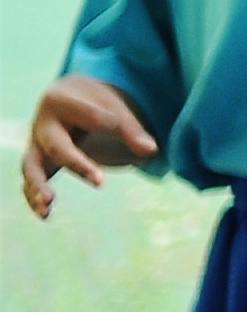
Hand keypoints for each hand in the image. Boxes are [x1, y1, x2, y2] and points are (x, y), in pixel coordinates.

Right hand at [23, 76, 156, 216]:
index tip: (128, 135)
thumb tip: (151, 150)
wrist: (68, 96)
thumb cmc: (95, 102)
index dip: (109, 124)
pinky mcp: (36, 162)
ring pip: (32, 167)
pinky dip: (33, 198)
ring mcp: (36, 146)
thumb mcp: (112, 108)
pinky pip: (29, 182)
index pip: (87, 116)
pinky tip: (45, 215)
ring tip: (49, 204)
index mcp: (61, 101)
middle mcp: (43, 125)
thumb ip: (131, 129)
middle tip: (101, 183)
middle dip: (77, 164)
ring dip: (39, 186)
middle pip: (57, 146)